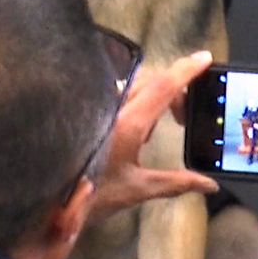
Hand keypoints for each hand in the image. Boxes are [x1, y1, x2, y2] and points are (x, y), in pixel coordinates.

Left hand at [91, 51, 218, 222]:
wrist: (49, 201)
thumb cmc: (90, 195)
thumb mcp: (138, 189)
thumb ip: (176, 182)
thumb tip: (208, 183)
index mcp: (128, 124)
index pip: (163, 87)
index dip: (186, 70)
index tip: (205, 57)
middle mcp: (112, 108)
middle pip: (151, 81)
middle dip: (174, 90)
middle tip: (185, 117)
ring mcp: (98, 107)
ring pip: (134, 86)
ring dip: (153, 97)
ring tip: (155, 131)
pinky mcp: (87, 111)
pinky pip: (118, 95)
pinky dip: (135, 104)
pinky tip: (133, 132)